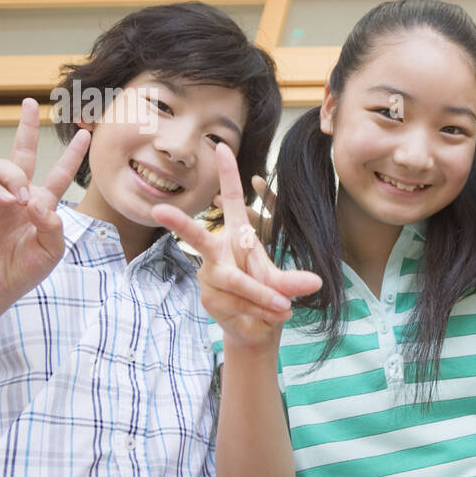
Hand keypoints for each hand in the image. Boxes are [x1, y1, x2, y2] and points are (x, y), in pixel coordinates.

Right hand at [0, 98, 89, 321]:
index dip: (71, 155)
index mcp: (42, 203)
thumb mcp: (51, 250)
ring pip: (2, 166)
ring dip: (15, 177)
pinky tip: (8, 203)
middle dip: (26, 128)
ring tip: (21, 199)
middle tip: (30, 104)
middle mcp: (19, 195)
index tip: (85, 134)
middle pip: (22, 153)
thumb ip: (53, 227)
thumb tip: (39, 203)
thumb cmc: (26, 269)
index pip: (58, 174)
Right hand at [153, 144, 320, 350]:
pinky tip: (270, 316)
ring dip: (264, 295)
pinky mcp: (209, 298)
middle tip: (160, 211)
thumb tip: (315, 282)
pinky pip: (236, 302)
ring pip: (236, 281)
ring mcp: (210, 276)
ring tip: (285, 308)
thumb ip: (294, 281)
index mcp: (237, 236)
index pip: (231, 201)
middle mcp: (218, 253)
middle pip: (199, 238)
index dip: (228, 176)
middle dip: (180, 226)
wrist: (257, 329)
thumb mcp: (283, 284)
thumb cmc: (268, 296)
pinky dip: (259, 310)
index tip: (223, 147)